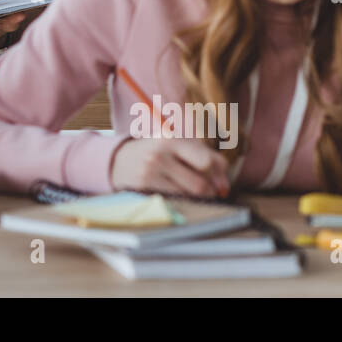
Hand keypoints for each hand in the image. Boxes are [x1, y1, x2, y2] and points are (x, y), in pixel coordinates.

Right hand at [109, 138, 230, 196]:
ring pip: (187, 197)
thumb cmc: (156, 154)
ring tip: (192, 194)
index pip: (206, 161)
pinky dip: (181, 203)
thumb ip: (204, 158)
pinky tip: (177, 197)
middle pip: (199, 184)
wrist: (118, 160)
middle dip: (209, 193)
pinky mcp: (142, 189)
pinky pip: (173, 202)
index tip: (222, 185)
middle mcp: (160, 154)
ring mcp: (149, 172)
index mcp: (171, 139)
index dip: (219, 177)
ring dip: (196, 200)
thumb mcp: (176, 146)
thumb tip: (224, 185)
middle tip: (208, 194)